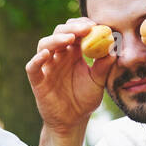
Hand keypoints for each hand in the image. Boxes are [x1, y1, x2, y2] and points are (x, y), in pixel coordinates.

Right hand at [25, 18, 110, 134]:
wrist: (73, 120)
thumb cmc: (85, 99)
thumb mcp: (98, 81)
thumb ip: (104, 65)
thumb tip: (112, 48)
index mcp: (73, 53)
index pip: (75, 31)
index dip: (82, 25)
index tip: (95, 25)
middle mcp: (58, 56)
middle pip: (59, 33)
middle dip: (71, 28)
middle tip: (85, 29)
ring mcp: (47, 67)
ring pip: (44, 45)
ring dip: (55, 39)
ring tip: (69, 39)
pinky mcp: (37, 80)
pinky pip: (32, 67)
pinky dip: (37, 59)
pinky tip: (46, 55)